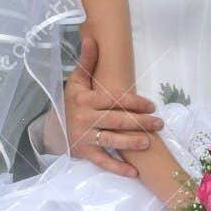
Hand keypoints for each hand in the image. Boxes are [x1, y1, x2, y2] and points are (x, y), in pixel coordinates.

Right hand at [64, 31, 164, 176]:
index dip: (133, 102)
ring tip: (149, 142)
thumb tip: (91, 38)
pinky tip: (134, 172)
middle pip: (115, 121)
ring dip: (130, 142)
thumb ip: (87, 62)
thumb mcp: (76, 82)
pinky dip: (117, 168)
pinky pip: (102, 161)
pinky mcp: (84, 153)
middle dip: (139, 122)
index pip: (113, 100)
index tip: (151, 105)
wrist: (52, 128)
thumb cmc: (70, 103)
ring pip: (110, 140)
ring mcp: (84, 137)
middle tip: (159, 123)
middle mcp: (84, 119)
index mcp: (85, 100)